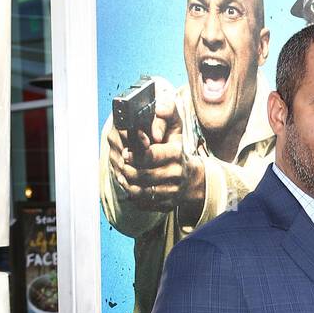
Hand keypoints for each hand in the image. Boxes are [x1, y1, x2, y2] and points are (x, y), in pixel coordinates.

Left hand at [110, 81, 203, 217]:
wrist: (191, 180)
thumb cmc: (176, 150)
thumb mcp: (176, 126)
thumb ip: (167, 112)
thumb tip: (158, 107)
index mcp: (176, 153)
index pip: (149, 155)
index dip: (134, 155)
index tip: (125, 152)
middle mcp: (176, 174)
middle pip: (144, 175)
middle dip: (128, 170)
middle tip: (122, 165)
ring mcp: (173, 192)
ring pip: (142, 191)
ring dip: (128, 184)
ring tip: (123, 176)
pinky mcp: (167, 204)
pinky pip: (146, 203)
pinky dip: (134, 196)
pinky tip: (130, 188)